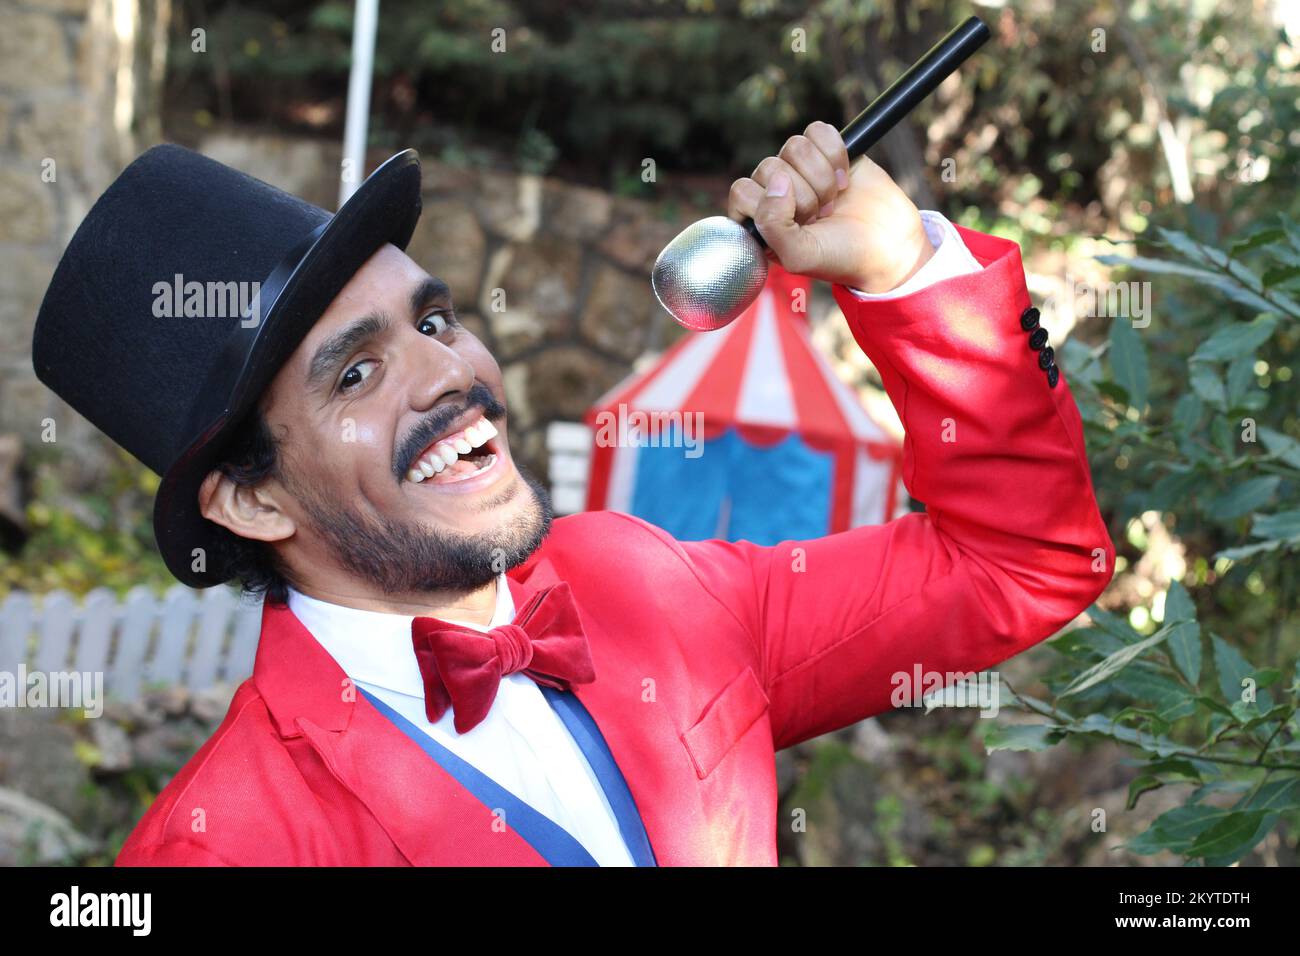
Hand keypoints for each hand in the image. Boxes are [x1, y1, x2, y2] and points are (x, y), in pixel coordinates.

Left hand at [726, 121, 933, 292]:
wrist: (889, 245)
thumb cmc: (840, 256)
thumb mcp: (799, 256)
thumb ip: (772, 226)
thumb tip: (777, 180)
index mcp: (758, 221)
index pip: (742, 191)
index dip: (773, 206)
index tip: (799, 226)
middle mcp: (774, 193)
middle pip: (769, 167)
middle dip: (804, 196)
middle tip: (821, 217)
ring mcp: (800, 170)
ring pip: (794, 146)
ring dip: (821, 177)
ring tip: (833, 200)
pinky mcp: (826, 151)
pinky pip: (817, 131)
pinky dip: (836, 154)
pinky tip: (844, 178)